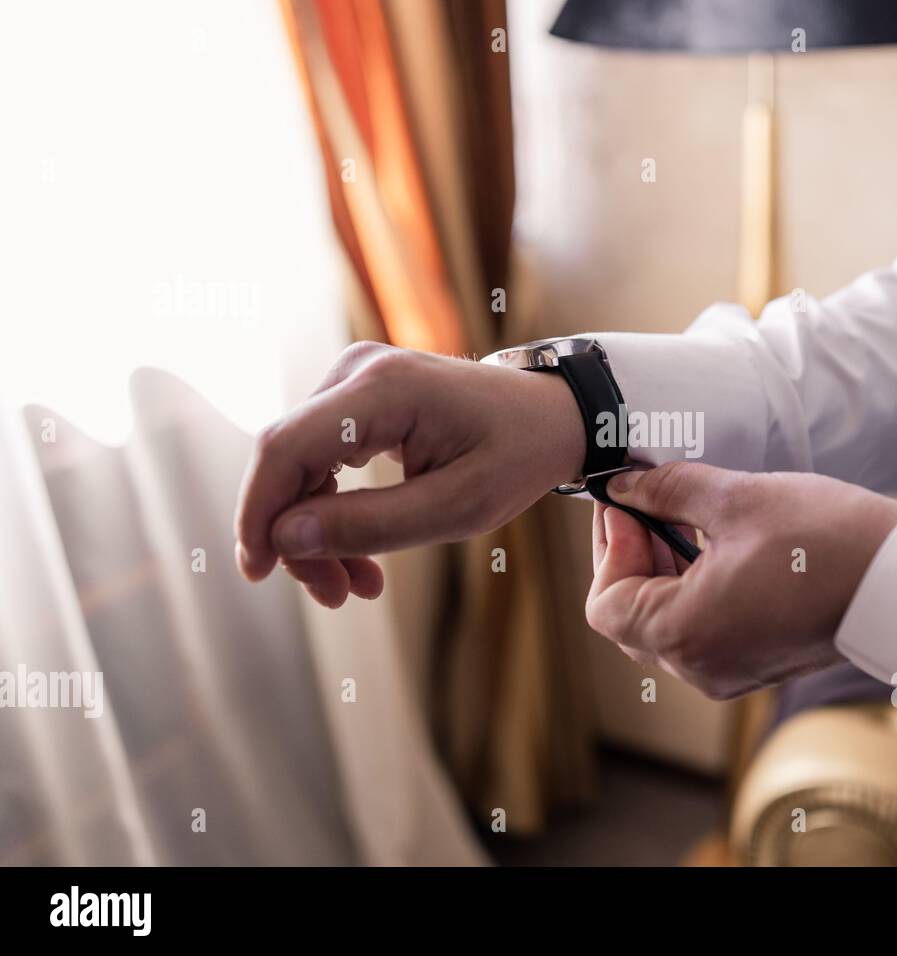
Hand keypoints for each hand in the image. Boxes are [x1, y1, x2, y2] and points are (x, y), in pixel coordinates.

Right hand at [234, 341, 585, 606]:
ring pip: (300, 467)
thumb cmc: (516, 456)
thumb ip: (371, 525)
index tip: (257, 573)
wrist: (552, 416)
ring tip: (355, 587)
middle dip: (298, 537)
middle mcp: (357, 372)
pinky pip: (322, 459)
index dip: (258, 513)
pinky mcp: (359, 397)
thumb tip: (284, 538)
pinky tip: (358, 557)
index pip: (284, 448)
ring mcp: (355, 380)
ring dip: (317, 532)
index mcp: (383, 389)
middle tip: (335, 596)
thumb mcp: (457, 507)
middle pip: (287, 462)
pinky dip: (333, 510)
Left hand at [587, 462, 896, 698]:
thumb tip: (622, 484)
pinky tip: (712, 543)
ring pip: (664, 624)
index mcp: (685, 634)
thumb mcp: (735, 499)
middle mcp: (700, 667)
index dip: (609, 547)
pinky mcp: (755, 663)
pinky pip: (700, 631)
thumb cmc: (826, 539)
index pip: (606, 602)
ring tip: (681, 516)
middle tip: (645, 500)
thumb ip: (665, 490)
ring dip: (661, 569)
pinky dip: (692, 589)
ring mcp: (729, 672)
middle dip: (631, 555)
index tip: (625, 500)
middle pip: (630, 616)